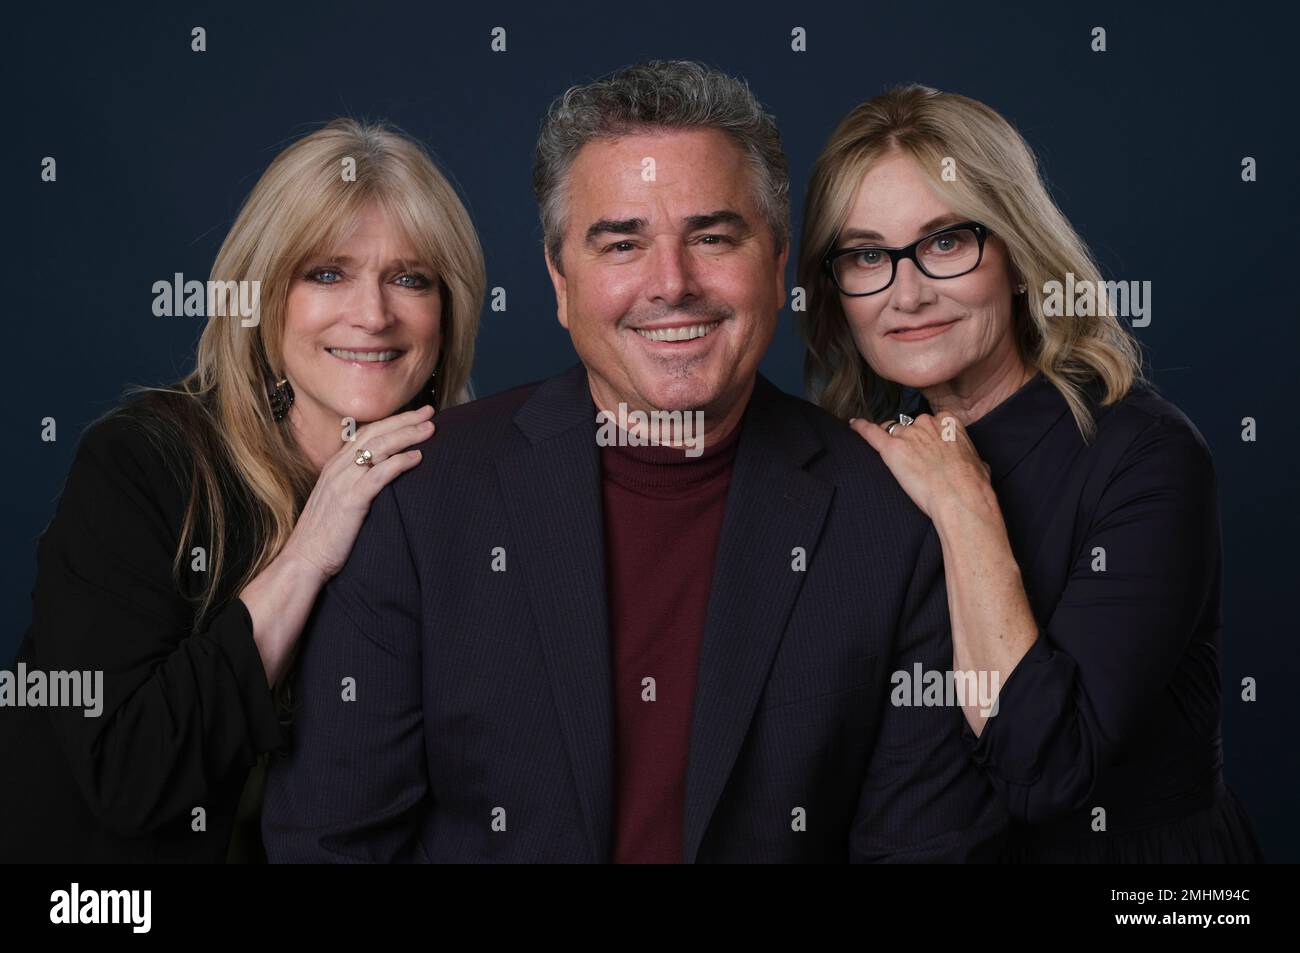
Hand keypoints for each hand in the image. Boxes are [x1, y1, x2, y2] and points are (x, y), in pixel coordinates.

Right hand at [280, 405, 434, 578]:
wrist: (304, 558)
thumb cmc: (326, 534)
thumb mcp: (339, 500)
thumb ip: (355, 483)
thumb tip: (381, 476)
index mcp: (335, 466)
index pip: (367, 432)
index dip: (393, 420)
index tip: (417, 414)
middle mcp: (338, 468)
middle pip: (375, 433)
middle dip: (404, 420)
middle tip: (429, 412)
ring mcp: (343, 482)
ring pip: (379, 448)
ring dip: (407, 435)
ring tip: (429, 429)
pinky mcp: (350, 500)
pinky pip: (378, 475)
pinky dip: (399, 463)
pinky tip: (417, 457)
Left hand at [849, 412, 993, 521]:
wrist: (960, 497)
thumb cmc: (972, 485)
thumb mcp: (979, 463)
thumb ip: (969, 455)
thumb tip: (972, 462)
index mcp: (949, 422)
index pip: (930, 421)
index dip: (926, 436)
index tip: (926, 447)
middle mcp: (927, 423)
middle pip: (910, 425)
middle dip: (909, 439)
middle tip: (913, 460)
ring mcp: (908, 434)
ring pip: (892, 431)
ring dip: (892, 442)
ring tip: (894, 459)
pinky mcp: (892, 448)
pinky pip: (871, 432)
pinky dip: (860, 428)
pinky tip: (853, 425)